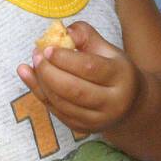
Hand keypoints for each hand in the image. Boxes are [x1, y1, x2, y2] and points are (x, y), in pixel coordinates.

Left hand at [16, 21, 144, 133]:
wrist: (130, 104)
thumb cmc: (114, 70)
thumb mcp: (107, 49)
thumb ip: (86, 36)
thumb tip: (63, 31)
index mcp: (121, 77)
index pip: (90, 68)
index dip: (65, 59)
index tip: (47, 48)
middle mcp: (112, 102)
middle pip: (74, 90)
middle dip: (49, 72)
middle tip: (36, 56)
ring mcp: (98, 119)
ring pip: (62, 104)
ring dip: (41, 84)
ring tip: (31, 65)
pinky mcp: (84, 129)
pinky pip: (57, 113)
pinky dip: (41, 95)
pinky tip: (30, 79)